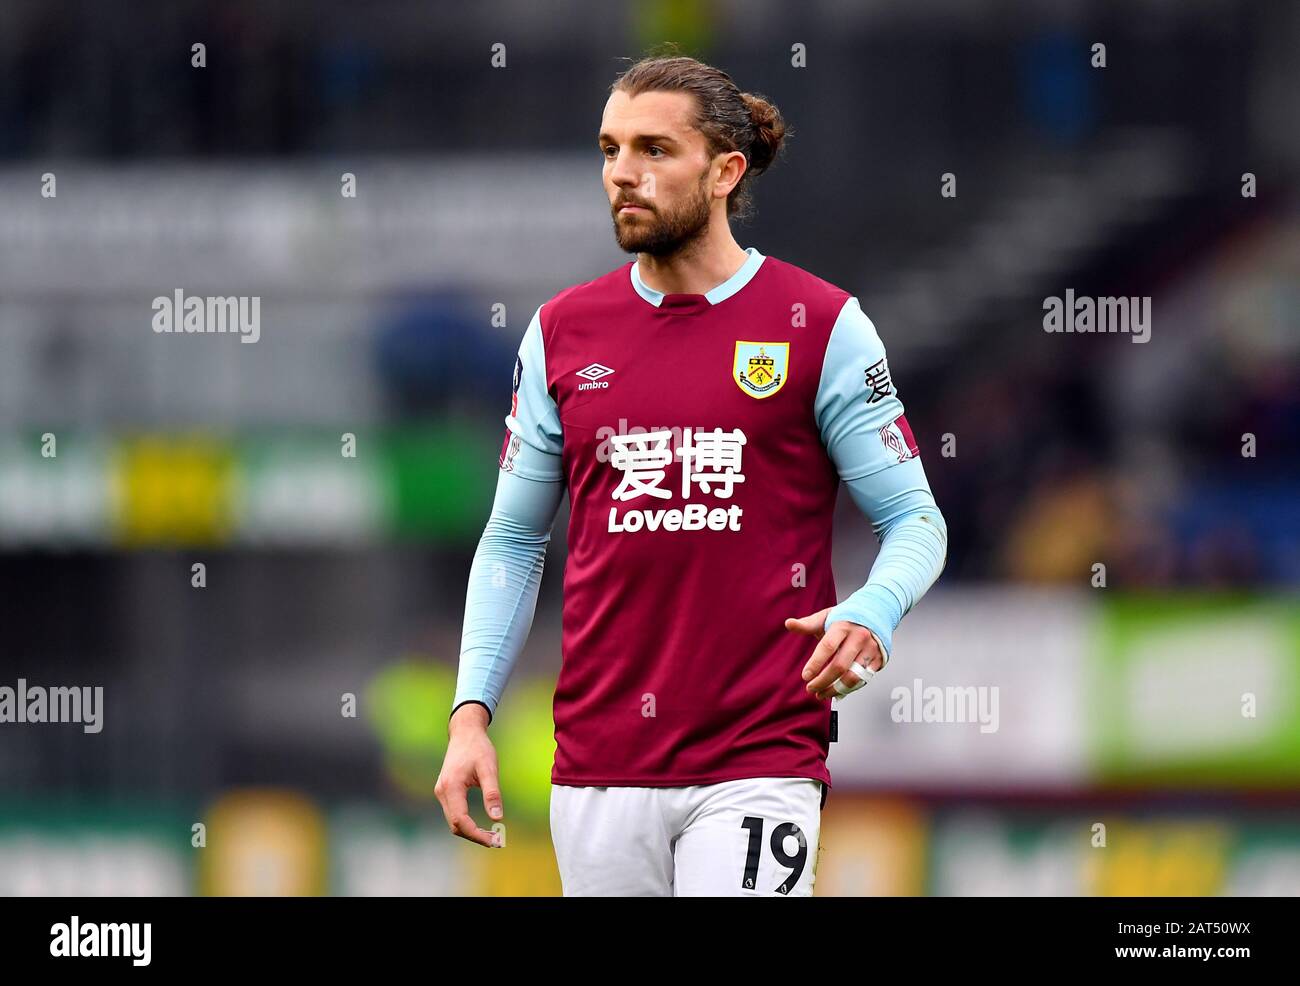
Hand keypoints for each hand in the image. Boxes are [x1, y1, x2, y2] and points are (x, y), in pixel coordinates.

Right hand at [434, 704, 504, 847]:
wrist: (464, 732)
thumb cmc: (478, 748)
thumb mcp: (489, 768)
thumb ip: (492, 793)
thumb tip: (498, 818)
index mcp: (451, 787)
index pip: (460, 821)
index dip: (477, 834)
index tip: (495, 840)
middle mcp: (442, 791)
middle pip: (455, 825)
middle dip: (475, 836)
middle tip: (497, 841)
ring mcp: (441, 792)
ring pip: (453, 821)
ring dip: (470, 831)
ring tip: (492, 835)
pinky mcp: (445, 791)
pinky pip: (454, 813)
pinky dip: (466, 823)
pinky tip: (481, 825)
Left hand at [785, 607, 884, 700]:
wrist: (876, 612)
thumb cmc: (847, 616)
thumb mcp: (826, 616)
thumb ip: (807, 624)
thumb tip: (788, 623)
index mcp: (843, 626)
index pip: (827, 647)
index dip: (815, 663)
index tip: (806, 676)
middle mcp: (859, 637)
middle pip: (840, 666)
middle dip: (823, 681)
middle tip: (811, 688)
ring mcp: (871, 649)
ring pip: (853, 677)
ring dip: (835, 689)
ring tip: (822, 693)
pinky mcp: (878, 659)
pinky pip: (863, 680)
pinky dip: (849, 689)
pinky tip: (837, 691)